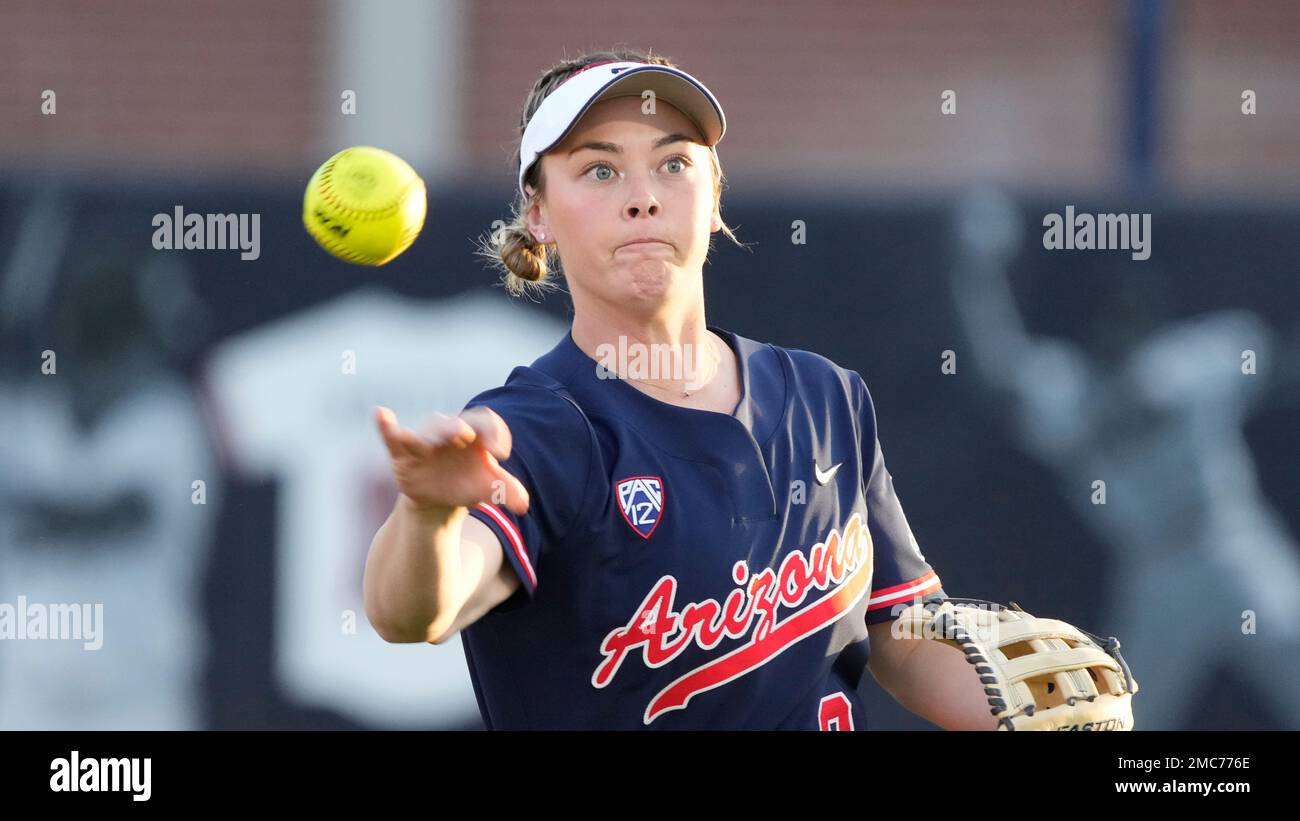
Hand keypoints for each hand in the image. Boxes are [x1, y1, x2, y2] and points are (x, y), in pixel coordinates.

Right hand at [374, 405, 529, 515]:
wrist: (440, 498)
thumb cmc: (468, 483)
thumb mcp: (489, 487)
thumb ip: (508, 491)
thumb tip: (524, 505)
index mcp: (476, 436)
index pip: (487, 424)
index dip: (495, 433)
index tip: (501, 453)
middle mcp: (452, 432)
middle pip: (457, 424)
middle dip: (460, 428)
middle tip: (467, 436)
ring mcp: (427, 442)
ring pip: (429, 431)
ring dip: (431, 435)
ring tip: (431, 443)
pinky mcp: (404, 453)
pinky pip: (393, 436)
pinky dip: (386, 426)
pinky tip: (380, 413)